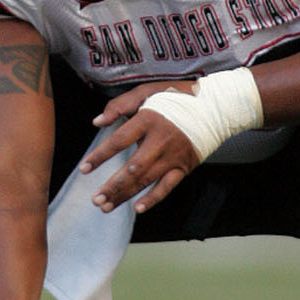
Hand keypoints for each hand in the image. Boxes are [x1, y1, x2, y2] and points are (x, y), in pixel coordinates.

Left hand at [79, 80, 200, 214]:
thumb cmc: (177, 97)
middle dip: (112, 186)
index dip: (100, 156)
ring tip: (106, 206)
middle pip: (132, 168)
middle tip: (96, 199)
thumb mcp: (147, 91)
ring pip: (146, 180)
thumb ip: (119, 105)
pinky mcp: (184, 166)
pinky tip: (138, 208)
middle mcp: (160, 140)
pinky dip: (153, 199)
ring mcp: (173, 156)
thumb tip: (97, 122)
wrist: (214, 106)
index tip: (85, 168)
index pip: (119, 141)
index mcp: (148, 119)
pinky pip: (167, 187)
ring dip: (125, 195)